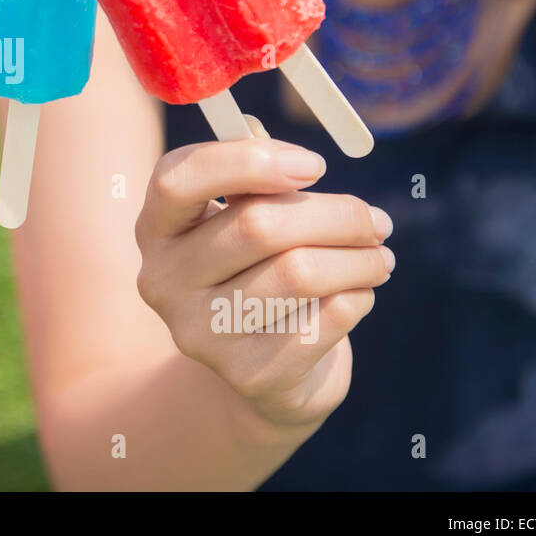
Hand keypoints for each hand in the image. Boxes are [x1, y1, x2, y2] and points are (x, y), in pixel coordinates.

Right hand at [134, 136, 392, 429]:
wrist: (261, 367)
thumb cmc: (257, 269)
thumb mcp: (240, 219)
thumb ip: (258, 184)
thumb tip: (302, 168)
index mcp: (156, 227)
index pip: (176, 180)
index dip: (246, 162)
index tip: (314, 165)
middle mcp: (163, 281)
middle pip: (257, 226)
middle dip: (336, 216)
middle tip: (376, 221)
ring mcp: (200, 332)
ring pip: (300, 273)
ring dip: (358, 259)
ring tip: (379, 257)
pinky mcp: (246, 373)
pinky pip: (324, 319)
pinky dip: (357, 297)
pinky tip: (359, 294)